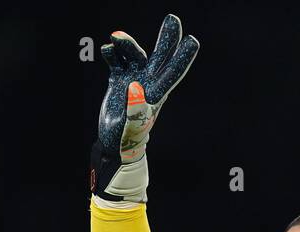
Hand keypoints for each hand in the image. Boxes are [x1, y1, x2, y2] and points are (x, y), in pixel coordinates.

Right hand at [90, 13, 199, 203]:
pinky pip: (117, 62)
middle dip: (167, 38)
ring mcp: (133, 81)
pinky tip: (107, 50)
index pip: (172, 72)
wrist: (115, 146)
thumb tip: (135, 86)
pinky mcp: (118, 82)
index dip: (183, 57)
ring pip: (135, 55)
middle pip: (160, 57)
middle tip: (173, 18)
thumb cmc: (128, 141)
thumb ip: (135, 109)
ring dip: (127, 45)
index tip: (193, 41)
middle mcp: (147, 84)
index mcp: (155, 94)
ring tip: (114, 38)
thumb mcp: (132, 128)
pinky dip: (113, 54)